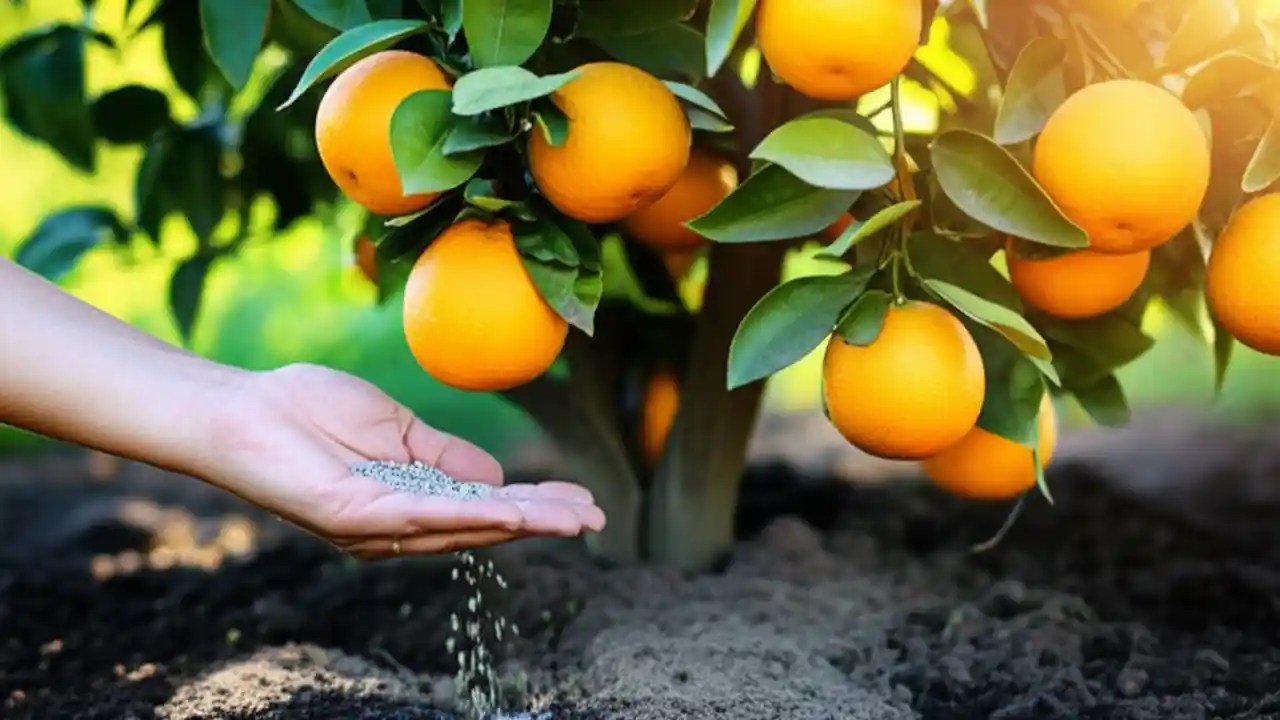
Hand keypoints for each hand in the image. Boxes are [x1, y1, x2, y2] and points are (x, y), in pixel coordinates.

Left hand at [201, 363, 604, 558]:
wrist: (241, 409)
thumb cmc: (309, 410)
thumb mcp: (397, 428)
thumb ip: (446, 454)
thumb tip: (499, 476)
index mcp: (410, 500)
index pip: (485, 505)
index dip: (536, 504)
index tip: (583, 501)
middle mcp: (396, 525)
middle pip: (483, 526)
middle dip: (542, 522)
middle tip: (594, 518)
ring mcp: (375, 525)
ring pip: (461, 527)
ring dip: (520, 522)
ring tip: (569, 518)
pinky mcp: (351, 517)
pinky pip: (418, 516)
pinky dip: (466, 514)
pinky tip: (506, 510)